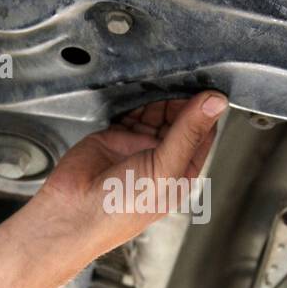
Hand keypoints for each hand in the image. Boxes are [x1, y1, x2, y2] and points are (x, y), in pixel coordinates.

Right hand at [31, 90, 227, 254]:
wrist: (72, 212)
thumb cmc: (119, 209)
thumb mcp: (164, 170)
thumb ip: (188, 133)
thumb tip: (214, 104)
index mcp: (181, 172)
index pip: (202, 134)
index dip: (207, 111)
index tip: (210, 86)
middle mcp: (162, 159)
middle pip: (180, 119)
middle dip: (183, 98)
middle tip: (185, 76)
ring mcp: (137, 146)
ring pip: (155, 112)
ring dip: (160, 95)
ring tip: (164, 76)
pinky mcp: (115, 135)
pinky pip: (130, 110)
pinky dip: (136, 97)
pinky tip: (142, 85)